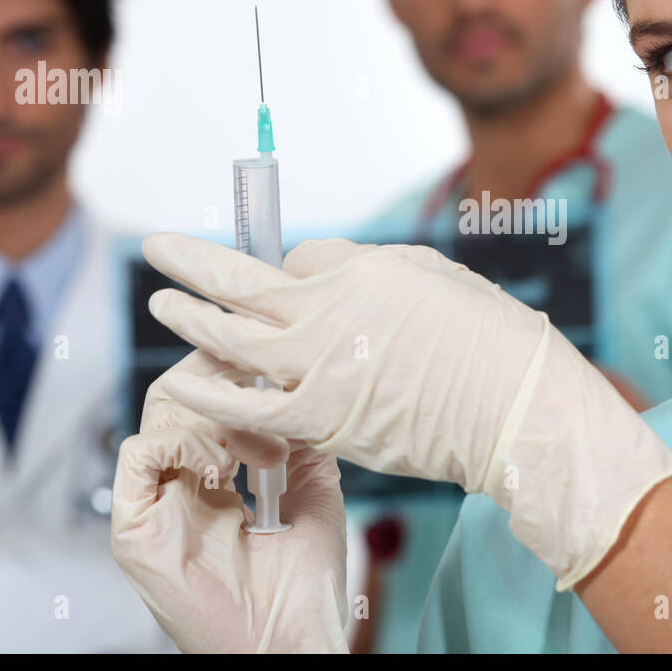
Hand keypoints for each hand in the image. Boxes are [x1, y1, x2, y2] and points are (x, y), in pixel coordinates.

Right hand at [110, 349, 348, 652]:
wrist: (292, 642)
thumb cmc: (305, 589)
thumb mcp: (315, 494)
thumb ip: (302, 443)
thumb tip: (297, 393)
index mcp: (214, 481)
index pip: (207, 401)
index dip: (232, 371)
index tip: (267, 357)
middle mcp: (179, 488)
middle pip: (177, 395)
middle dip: (221, 378)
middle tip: (259, 383)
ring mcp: (154, 506)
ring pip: (160, 413)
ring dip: (215, 415)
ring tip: (258, 453)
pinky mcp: (134, 529)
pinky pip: (139, 454)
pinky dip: (183, 443)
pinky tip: (222, 470)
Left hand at [140, 233, 671, 590]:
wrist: (513, 405)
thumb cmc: (487, 336)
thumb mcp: (430, 275)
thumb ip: (369, 269)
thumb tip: (323, 273)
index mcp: (356, 271)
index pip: (298, 259)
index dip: (290, 267)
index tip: (290, 278)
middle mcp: (323, 313)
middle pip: (240, 283)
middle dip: (192, 263)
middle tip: (158, 249)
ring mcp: (315, 369)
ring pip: (231, 338)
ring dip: (188, 317)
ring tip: (160, 303)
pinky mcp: (318, 421)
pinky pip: (246, 404)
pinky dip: (208, 390)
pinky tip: (178, 380)